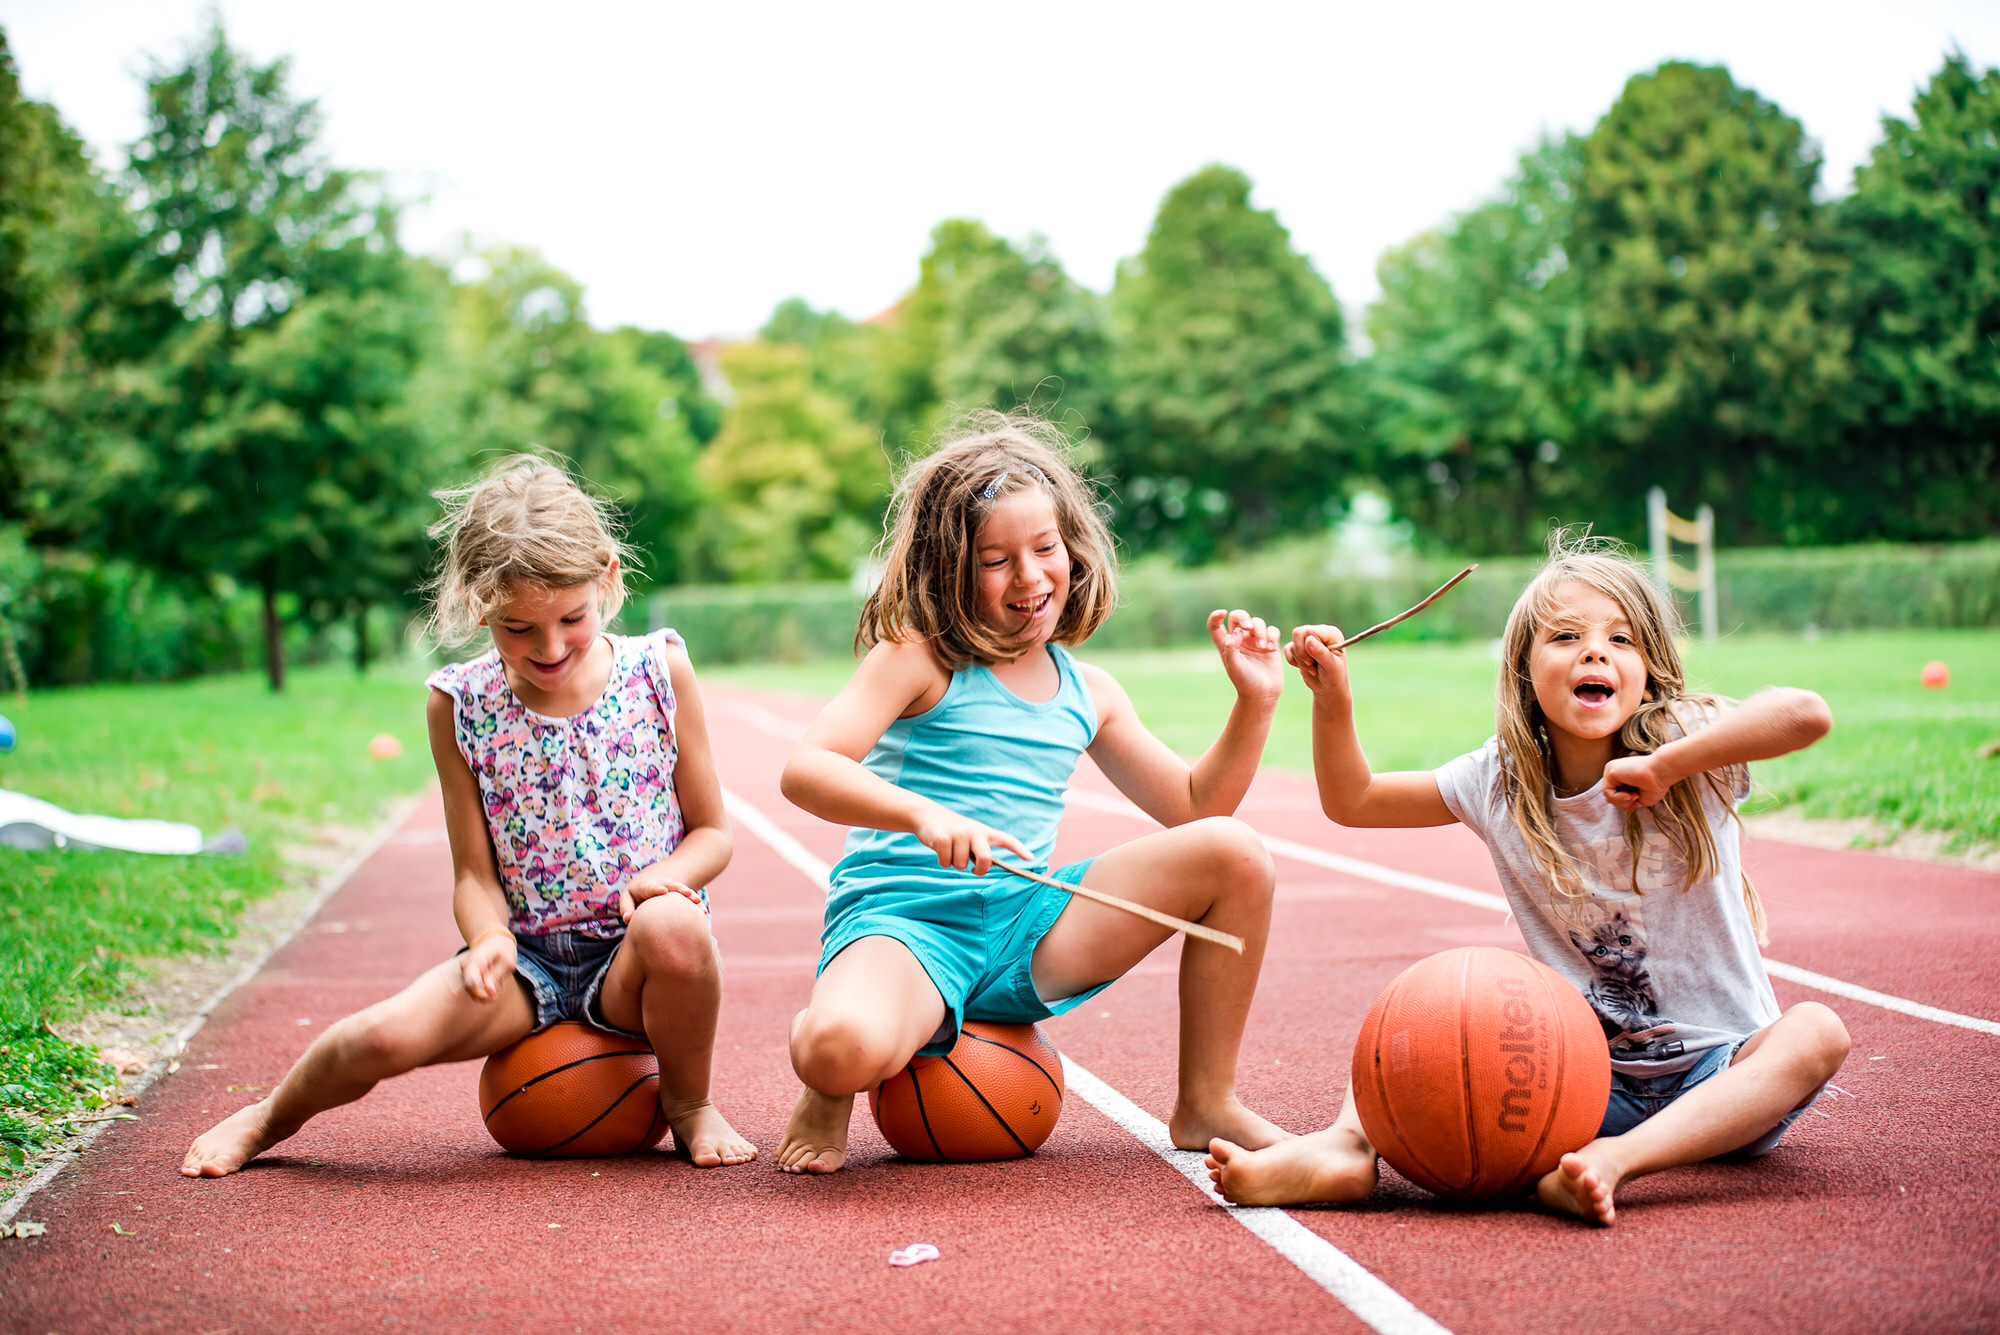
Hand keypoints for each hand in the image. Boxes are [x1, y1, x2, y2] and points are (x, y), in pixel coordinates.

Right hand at [459, 931, 516, 1001]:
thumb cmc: (503, 950)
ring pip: (472, 991)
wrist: (495, 941)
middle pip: (470, 989)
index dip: (481, 993)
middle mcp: (466, 967)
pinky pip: (475, 990)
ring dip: (486, 992)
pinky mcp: (467, 977)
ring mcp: (465, 972)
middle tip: (498, 990)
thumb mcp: (506, 962)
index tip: (493, 996)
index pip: (471, 982)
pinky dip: (485, 990)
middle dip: (485, 995)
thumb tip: (489, 991)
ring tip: (498, 981)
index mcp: (475, 960)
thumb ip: (496, 976)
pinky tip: (494, 981)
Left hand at [619, 873, 703, 922]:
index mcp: (646, 886)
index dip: (656, 888)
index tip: (663, 890)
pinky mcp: (681, 895)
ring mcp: (673, 889)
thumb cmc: (637, 893)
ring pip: (682, 890)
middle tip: (686, 892)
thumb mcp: (628, 897)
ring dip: (689, 895)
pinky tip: (702, 912)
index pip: (650, 886)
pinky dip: (696, 905)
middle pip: (671, 885)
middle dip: (678, 888)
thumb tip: (627, 919)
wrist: (655, 877)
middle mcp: (662, 885)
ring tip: (697, 900)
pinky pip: (690, 900)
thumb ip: (626, 907)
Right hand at [913, 806, 1032, 874]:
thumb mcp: (970, 835)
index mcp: (983, 832)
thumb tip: (987, 867)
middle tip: (974, 870)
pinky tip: (939, 848)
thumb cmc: (953, 831)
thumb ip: (980, 848)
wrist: (928, 815)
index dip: (1018, 849)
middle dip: (979, 870)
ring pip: (960, 865)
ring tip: (949, 849)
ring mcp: (958, 834)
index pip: (1005, 839)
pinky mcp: (942, 838)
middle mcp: (974, 831)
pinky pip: (945, 863)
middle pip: (985, 859)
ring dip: (953, 863)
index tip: (1030, 857)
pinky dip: (942, 861)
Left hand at [1208, 609, 1282, 705]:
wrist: (1263, 694)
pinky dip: (1272, 635)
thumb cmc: (1245, 682)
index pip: (1216, 626)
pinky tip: (1270, 648)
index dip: (1216, 616)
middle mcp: (1240, 640)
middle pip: (1238, 617)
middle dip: (1243, 617)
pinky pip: (1272, 630)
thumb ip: (1232, 648)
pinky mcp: (1270, 645)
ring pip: (1257, 622)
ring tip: (1262, 647)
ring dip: (1260, 631)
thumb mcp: (1234, 667)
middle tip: (1247, 627)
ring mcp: (1255, 641)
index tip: (1222, 613)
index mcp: (1226, 645)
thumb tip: (1237, 631)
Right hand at [1284, 624, 1351, 700]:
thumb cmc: (1334, 677)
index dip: (1304, 647)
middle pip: (1297, 634)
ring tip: (1313, 669)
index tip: (1313, 661)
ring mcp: (1309, 639)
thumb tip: (1309, 639)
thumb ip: (1321, 652)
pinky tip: (1306, 667)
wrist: (1329, 688)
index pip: (1307, 631)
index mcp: (1330, 633)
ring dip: (1300, 661)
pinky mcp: (1300, 646)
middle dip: (1301, 654)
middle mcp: (1320, 632)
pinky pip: (1288, 649)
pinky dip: (1293, 661)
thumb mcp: (1331, 666)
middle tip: (1311, 665)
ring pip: (1292, 644)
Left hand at [1603, 751, 1676, 809]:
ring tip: (1635, 796)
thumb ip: (1624, 799)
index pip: (1616, 797)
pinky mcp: (1610, 771)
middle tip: (1636, 800)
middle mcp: (1616, 772)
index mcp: (1624, 777)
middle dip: (1624, 804)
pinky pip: (1607, 792)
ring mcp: (1612, 770)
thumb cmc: (1655, 785)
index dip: (1627, 804)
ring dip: (1623, 802)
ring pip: (1608, 796)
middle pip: (1611, 797)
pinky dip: (1619, 798)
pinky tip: (1630, 794)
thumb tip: (1610, 800)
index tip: (1638, 802)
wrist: (1661, 773)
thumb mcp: (1638, 798)